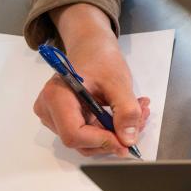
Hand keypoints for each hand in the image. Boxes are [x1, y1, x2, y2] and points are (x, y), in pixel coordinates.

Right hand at [33, 4, 150, 156]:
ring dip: (116, 133)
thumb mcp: (119, 82)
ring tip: (139, 112)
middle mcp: (49, 110)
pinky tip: (126, 113)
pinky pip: (88, 134)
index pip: (74, 134)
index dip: (102, 141)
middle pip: (81, 141)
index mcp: (56, 97)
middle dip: (114, 137)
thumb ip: (126, 111)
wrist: (91, 48)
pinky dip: (110, 129)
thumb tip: (128, 140)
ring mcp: (54, 117)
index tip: (127, 140)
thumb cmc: (101, 59)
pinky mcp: (64, 120)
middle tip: (141, 119)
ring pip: (87, 141)